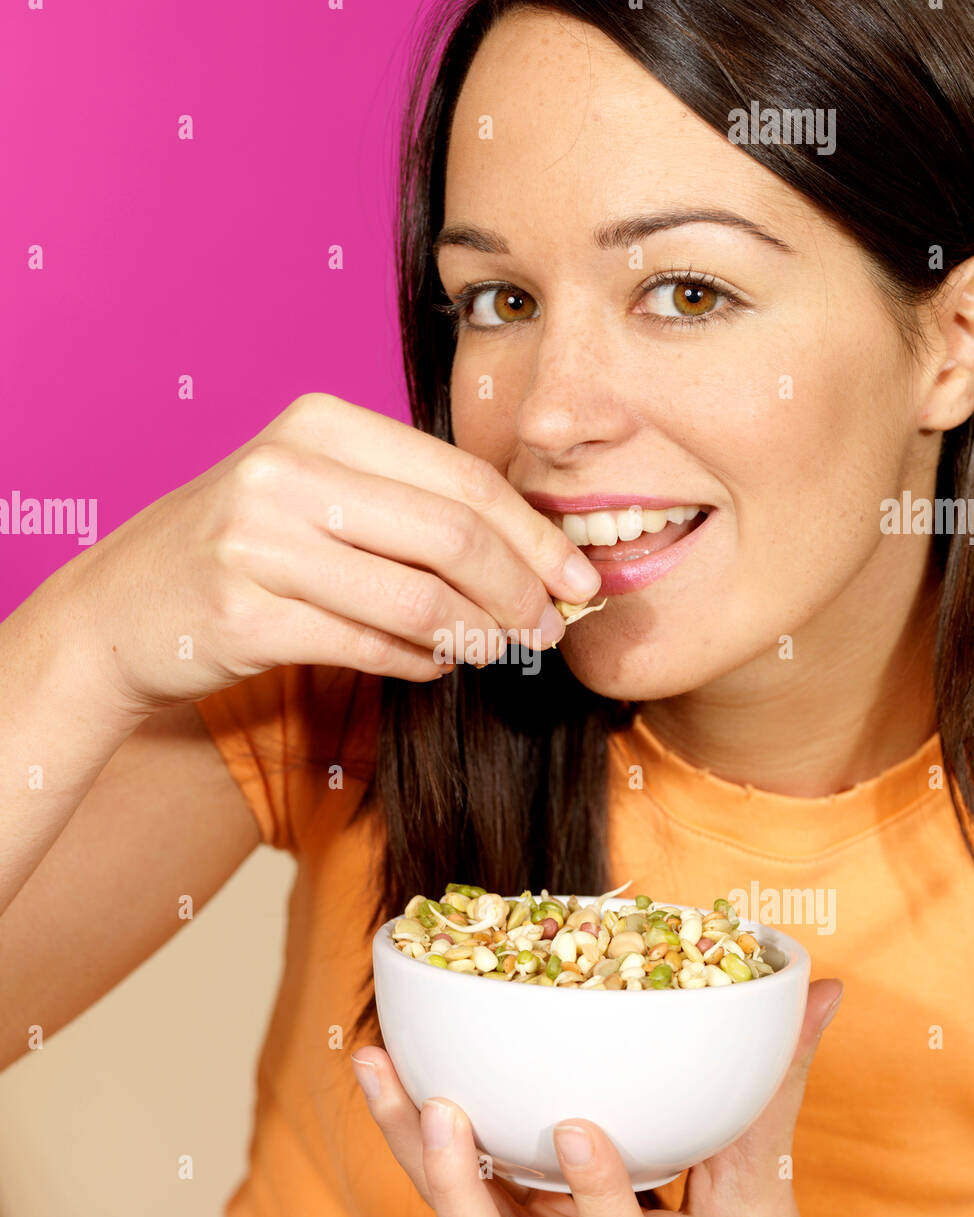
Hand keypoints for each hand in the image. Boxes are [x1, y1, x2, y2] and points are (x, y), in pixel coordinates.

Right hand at [45, 392, 600, 717]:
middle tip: (552, 627)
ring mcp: (258, 542)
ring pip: (418, 600)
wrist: (123, 608)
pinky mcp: (244, 615)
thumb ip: (406, 504)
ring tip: (503, 652)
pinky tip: (439, 666)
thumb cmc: (242, 548)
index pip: (462, 478)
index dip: (535, 534)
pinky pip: (371, 648)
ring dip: (479, 636)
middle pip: (453, 536)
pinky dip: (423, 664)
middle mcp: (288, 470)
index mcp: (321, 423)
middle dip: (522, 589)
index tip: (580, 576)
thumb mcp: (314, 492)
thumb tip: (529, 552)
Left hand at [352, 977, 841, 1216]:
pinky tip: (388, 1063)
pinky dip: (411, 1128)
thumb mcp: (766, 1179)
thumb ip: (780, 1086)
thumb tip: (822, 993)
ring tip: (380, 1065)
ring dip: (409, 1145)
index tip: (579, 1128)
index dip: (597, 1203)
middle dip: (457, 1191)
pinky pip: (448, 1186)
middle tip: (444, 1110)